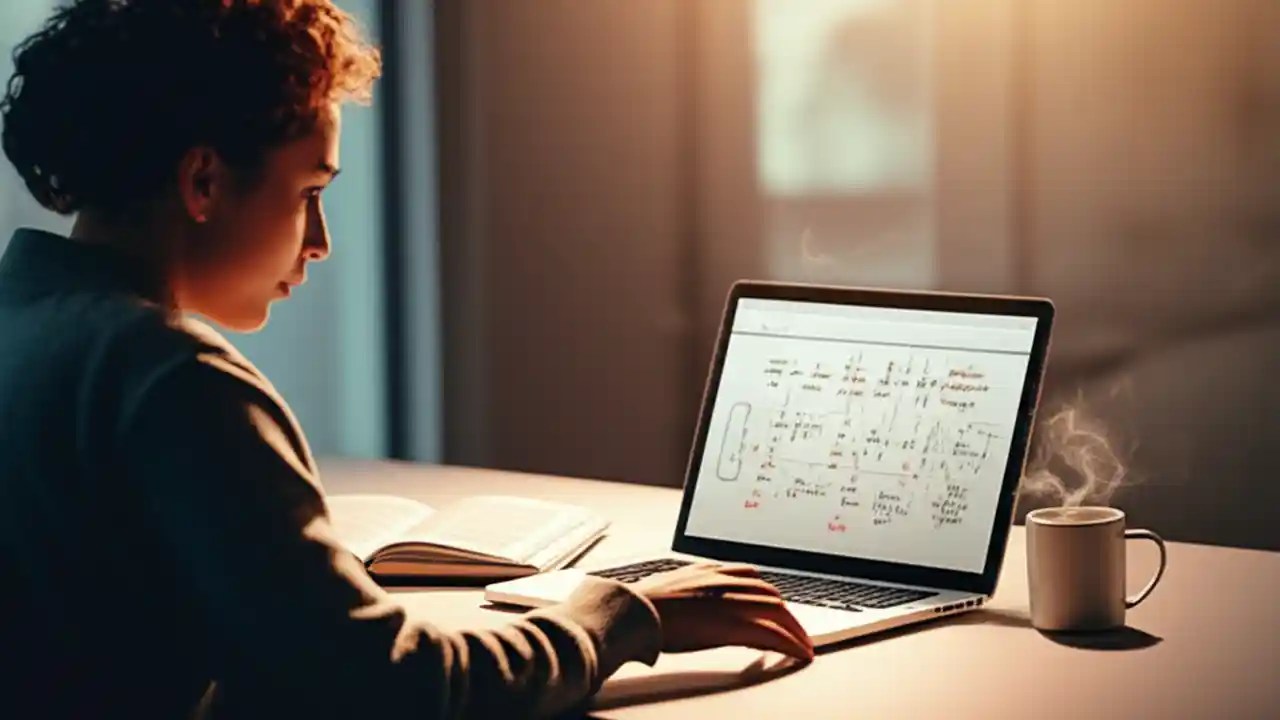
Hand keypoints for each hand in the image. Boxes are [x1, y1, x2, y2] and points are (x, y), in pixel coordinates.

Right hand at [632, 562, 814, 661]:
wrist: (633, 611)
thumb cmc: (641, 604)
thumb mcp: (669, 586)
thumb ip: (688, 589)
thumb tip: (692, 603)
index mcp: (709, 570)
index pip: (751, 575)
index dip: (766, 594)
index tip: (775, 607)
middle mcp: (724, 581)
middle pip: (770, 594)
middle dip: (787, 614)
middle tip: (795, 631)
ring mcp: (729, 601)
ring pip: (777, 612)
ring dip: (794, 630)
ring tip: (802, 645)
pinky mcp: (732, 624)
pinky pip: (772, 634)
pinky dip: (790, 644)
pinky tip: (798, 654)